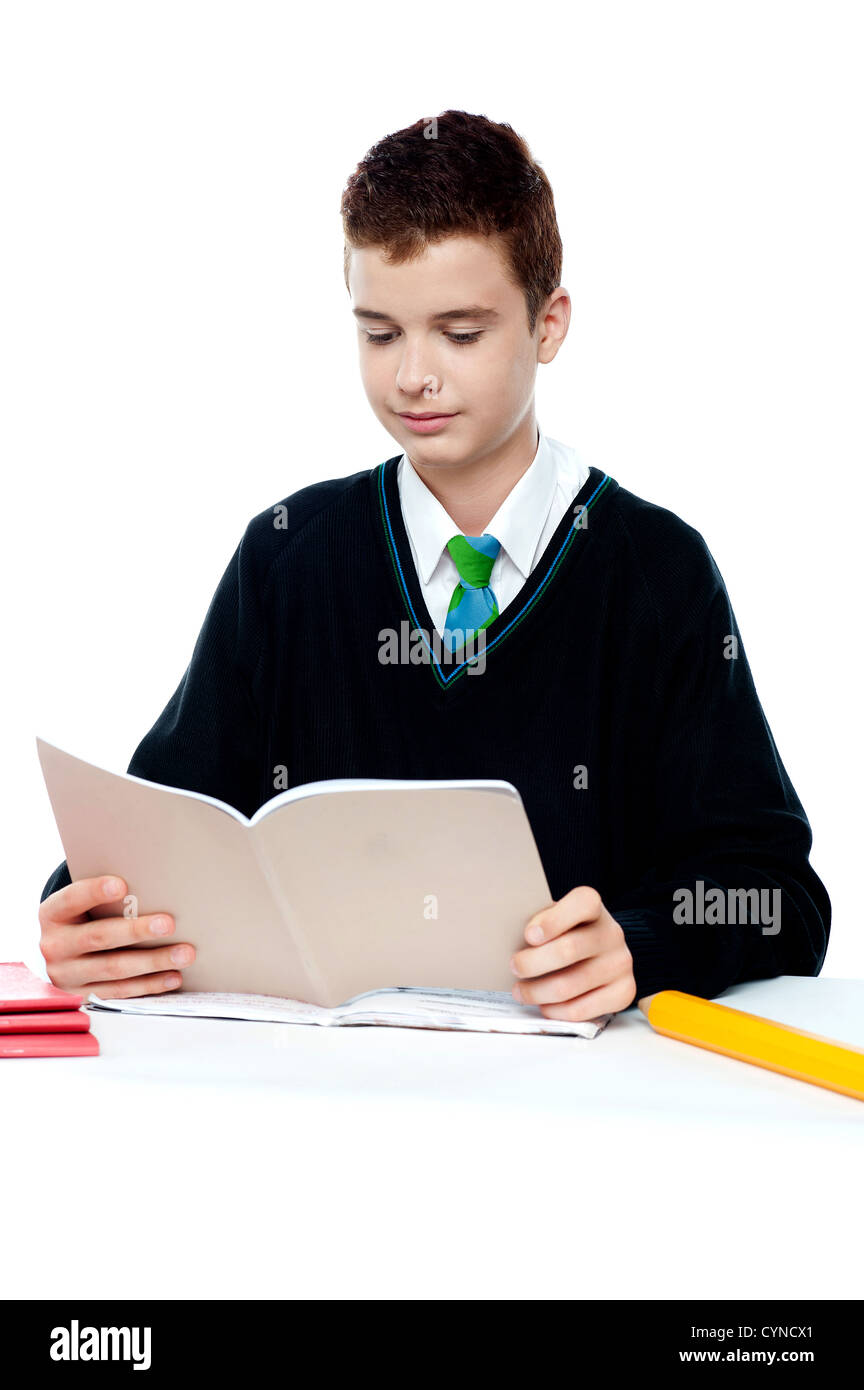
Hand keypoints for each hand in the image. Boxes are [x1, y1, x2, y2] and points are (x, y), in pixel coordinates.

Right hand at [38, 875, 195, 999]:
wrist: (62, 953)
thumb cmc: (85, 919)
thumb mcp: (83, 906)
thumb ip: (106, 900)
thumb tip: (153, 892)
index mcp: (53, 914)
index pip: (71, 899)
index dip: (94, 892)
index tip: (121, 885)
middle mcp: (54, 946)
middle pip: (99, 937)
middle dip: (136, 931)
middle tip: (169, 924)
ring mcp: (67, 975)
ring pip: (114, 969)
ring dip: (153, 961)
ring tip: (184, 953)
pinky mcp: (84, 996)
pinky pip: (121, 992)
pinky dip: (150, 984)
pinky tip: (173, 976)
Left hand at [510, 885, 636, 1018]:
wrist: (599, 950)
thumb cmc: (565, 932)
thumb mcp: (553, 917)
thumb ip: (537, 922)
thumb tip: (504, 940)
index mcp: (593, 907)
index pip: (582, 904)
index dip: (554, 921)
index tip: (529, 935)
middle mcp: (612, 933)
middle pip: (569, 950)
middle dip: (533, 963)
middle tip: (514, 967)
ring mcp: (620, 964)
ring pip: (570, 985)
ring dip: (537, 992)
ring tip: (520, 991)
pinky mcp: (623, 992)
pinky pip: (582, 1010)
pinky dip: (555, 1011)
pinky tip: (542, 1005)